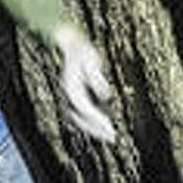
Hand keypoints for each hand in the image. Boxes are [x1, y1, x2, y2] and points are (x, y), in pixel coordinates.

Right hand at [52, 24, 115, 143]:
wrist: (71, 44)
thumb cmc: (82, 51)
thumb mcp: (92, 60)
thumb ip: (97, 78)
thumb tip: (105, 95)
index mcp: (71, 87)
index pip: (84, 109)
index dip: (96, 120)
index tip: (110, 128)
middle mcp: (69, 94)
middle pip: (81, 118)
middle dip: (96, 129)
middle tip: (112, 138)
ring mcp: (71, 96)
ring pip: (80, 119)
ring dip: (94, 128)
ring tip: (109, 135)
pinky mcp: (76, 96)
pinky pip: (83, 114)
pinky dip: (93, 121)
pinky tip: (105, 124)